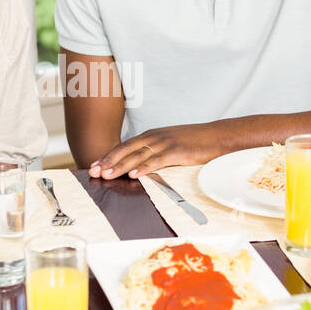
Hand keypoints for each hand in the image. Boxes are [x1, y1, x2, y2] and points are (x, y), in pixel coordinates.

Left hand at [88, 124, 227, 179]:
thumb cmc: (194, 142)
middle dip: (108, 161)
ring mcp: (165, 143)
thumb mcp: (169, 145)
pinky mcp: (177, 151)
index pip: (125, 146)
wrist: (218, 136)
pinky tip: (134, 175)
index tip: (93, 165)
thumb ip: (153, 153)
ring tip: (107, 174)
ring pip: (138, 155)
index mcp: (151, 135)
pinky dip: (145, 167)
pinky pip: (157, 160)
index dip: (108, 156)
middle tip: (93, 171)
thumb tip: (137, 167)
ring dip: (121, 165)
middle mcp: (155, 137)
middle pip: (126, 149)